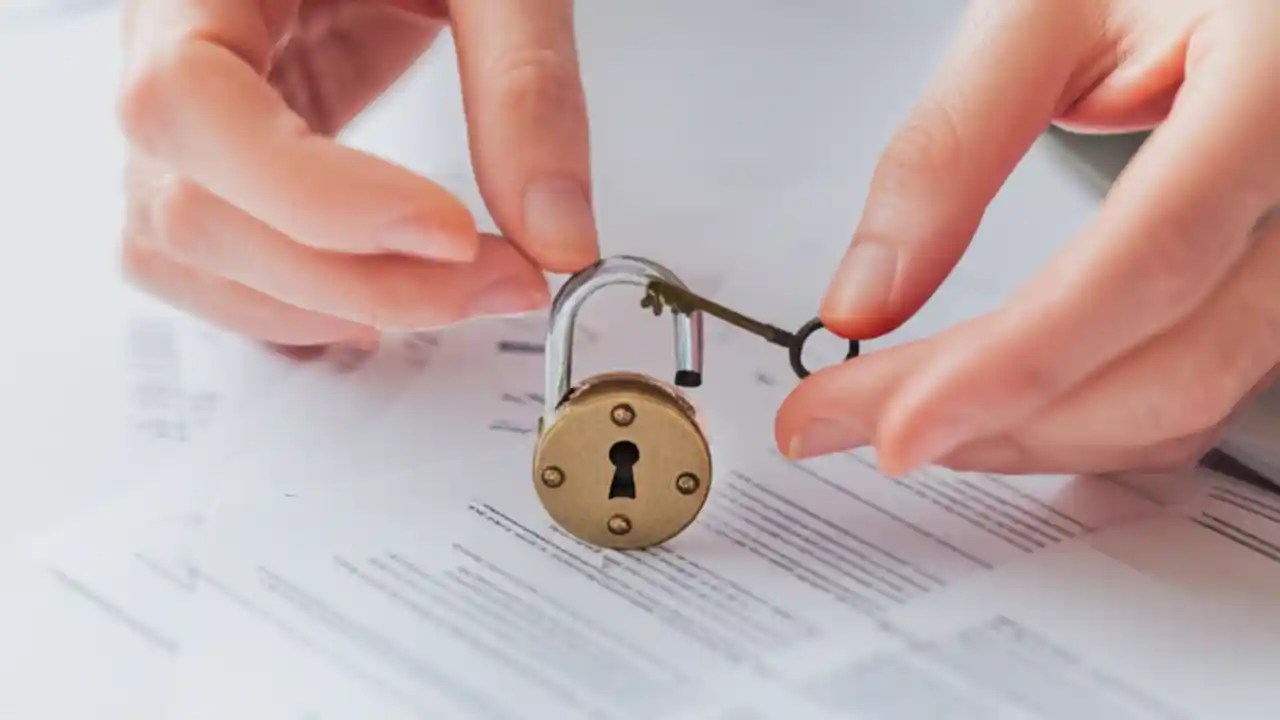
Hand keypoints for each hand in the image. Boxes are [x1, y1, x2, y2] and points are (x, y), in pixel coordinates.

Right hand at [118, 0, 596, 348]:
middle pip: (191, 209)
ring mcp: (189, 112)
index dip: (316, 196)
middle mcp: (168, 45)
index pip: (189, 100)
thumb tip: (557, 237)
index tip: (449, 233)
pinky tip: (381, 301)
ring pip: (187, 255)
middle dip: (353, 279)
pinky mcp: (227, 155)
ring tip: (454, 295)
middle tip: (497, 282)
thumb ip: (528, 86)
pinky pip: (210, 260)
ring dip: (324, 308)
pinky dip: (293, 304)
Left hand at [777, 0, 1279, 475]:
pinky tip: (1003, 406)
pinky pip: (1203, 386)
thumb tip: (865, 299)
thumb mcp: (1042, 14)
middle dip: (995, 418)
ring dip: (1036, 432)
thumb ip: (949, 152)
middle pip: (1170, 359)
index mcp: (1279, 77)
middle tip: (853, 421)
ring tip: (912, 413)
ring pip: (1191, 396)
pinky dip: (1091, 416)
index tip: (895, 427)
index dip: (1014, 365)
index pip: (1146, 256)